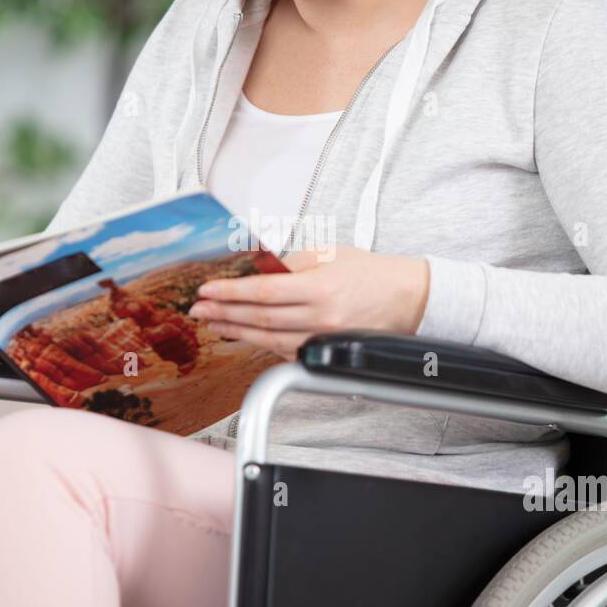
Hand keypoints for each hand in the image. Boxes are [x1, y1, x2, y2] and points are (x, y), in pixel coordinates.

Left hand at [187, 245, 429, 361]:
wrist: (406, 298)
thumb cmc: (370, 273)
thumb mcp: (329, 253)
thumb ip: (290, 263)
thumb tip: (255, 271)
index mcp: (320, 288)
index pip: (263, 292)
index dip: (230, 293)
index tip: (206, 291)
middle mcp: (320, 318)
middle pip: (260, 319)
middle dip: (224, 314)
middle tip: (199, 310)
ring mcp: (323, 339)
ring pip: (269, 340)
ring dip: (237, 332)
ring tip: (215, 323)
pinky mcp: (326, 353)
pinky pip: (286, 351)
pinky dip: (262, 343)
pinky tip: (244, 335)